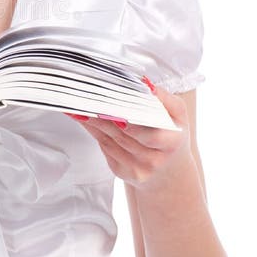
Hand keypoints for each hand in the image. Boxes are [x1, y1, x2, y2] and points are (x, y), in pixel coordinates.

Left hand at [66, 84, 192, 191]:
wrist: (168, 171)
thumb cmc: (171, 134)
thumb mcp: (178, 115)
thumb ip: (164, 98)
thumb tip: (144, 84)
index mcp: (172, 143)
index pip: (151, 136)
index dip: (132, 125)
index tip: (115, 112)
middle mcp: (155, 160)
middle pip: (124, 137)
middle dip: (104, 119)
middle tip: (88, 101)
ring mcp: (137, 169)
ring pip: (110, 141)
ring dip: (93, 123)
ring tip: (79, 106)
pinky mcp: (122, 172)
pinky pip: (104, 148)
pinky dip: (94, 131)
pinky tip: (84, 118)